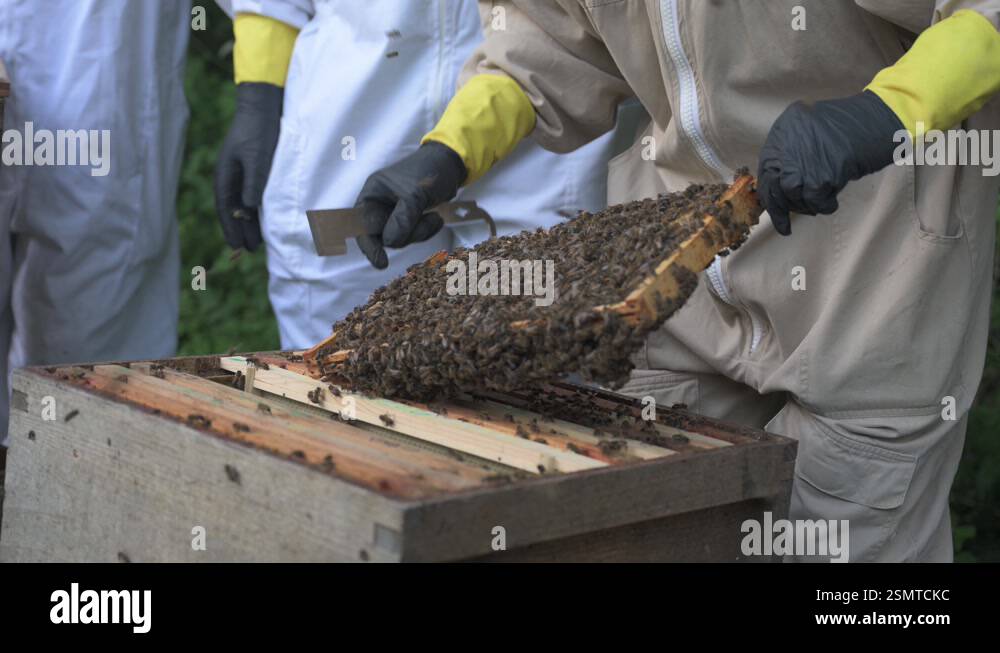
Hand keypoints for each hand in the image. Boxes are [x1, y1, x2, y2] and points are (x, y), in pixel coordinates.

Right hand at [214, 82, 283, 250]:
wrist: (264, 107)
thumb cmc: (258, 130)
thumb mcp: (256, 157)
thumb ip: (253, 182)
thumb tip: (249, 208)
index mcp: (225, 176)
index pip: (226, 209)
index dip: (231, 229)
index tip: (237, 246)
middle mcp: (232, 178)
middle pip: (236, 211)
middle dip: (242, 230)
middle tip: (251, 250)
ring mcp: (244, 174)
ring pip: (247, 205)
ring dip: (252, 223)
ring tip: (260, 242)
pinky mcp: (258, 170)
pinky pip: (256, 196)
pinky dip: (260, 210)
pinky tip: (268, 220)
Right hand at [355, 141, 466, 268]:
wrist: (450, 165)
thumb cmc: (429, 171)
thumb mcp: (416, 194)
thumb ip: (402, 218)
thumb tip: (390, 242)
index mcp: (373, 194)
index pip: (362, 226)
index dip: (369, 246)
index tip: (381, 263)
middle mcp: (380, 205)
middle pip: (384, 236)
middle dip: (407, 234)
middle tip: (425, 220)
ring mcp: (394, 214)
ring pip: (401, 239)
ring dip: (420, 232)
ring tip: (434, 217)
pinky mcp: (409, 220)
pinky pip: (413, 235)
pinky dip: (426, 231)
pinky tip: (436, 218)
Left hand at [757, 91, 903, 234]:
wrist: (884, 118)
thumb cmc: (855, 128)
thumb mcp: (814, 133)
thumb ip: (795, 155)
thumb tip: (780, 189)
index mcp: (785, 126)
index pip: (766, 166)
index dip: (769, 191)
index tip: (773, 207)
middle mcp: (789, 139)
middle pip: (773, 181)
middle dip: (778, 207)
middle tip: (784, 224)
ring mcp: (804, 155)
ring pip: (791, 193)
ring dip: (804, 206)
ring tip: (819, 203)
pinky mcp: (822, 171)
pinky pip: (814, 200)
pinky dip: (823, 206)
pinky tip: (831, 202)